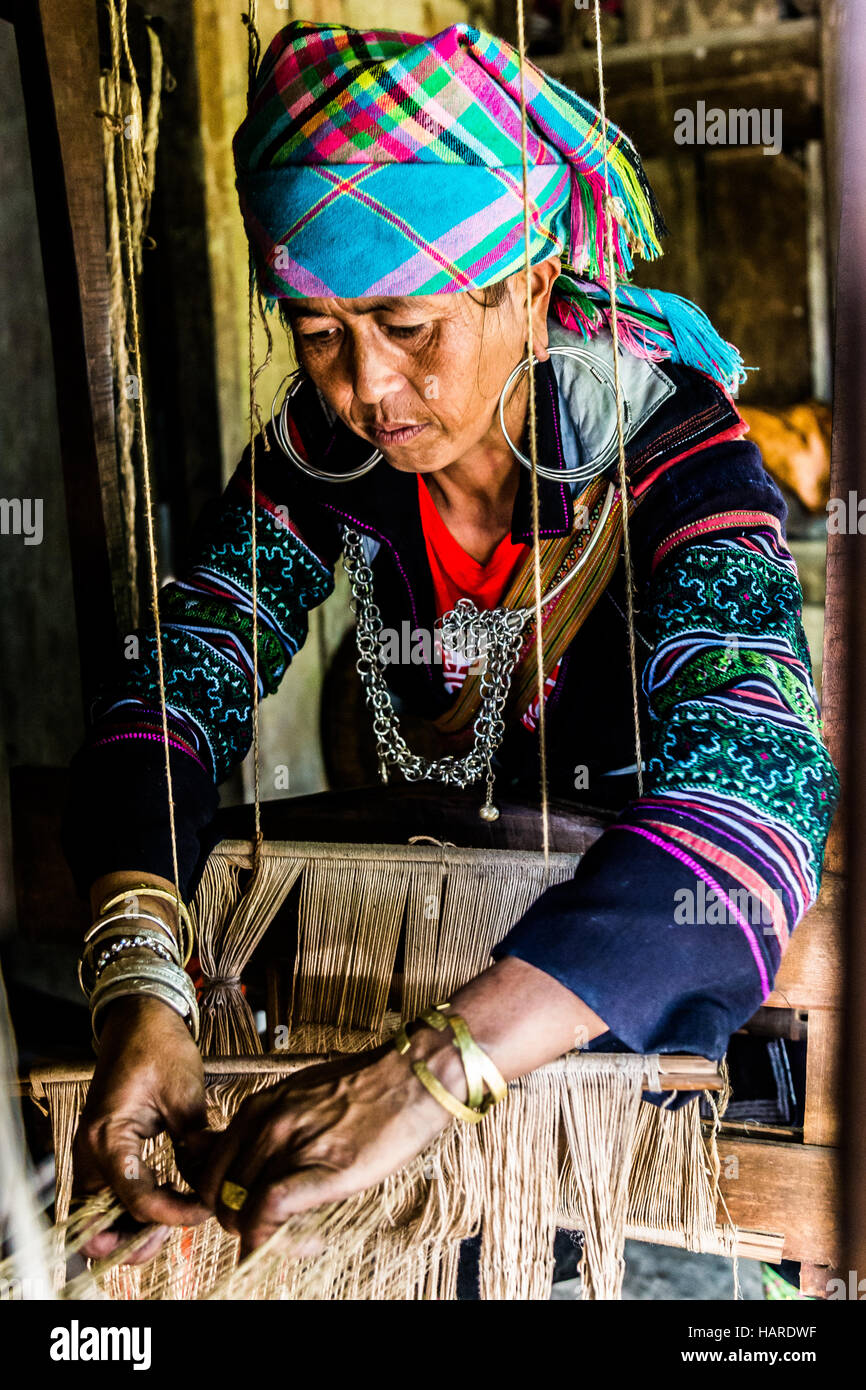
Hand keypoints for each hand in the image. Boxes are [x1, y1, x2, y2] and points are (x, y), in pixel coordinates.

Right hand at [73, 995, 211, 1262]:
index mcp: (108, 1138)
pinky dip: (133, 1205)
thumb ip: (196, 1142)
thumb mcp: (185, 1094)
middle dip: (141, 1236)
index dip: (174, 1213)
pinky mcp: (103, 1151)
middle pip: (105, 1220)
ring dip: (135, 1225)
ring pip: (103, 1212)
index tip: (207, 1209)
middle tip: (184, 1225)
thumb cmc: (159, 1047)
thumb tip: (212, 1179)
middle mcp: (91, 1152)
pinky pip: (111, 1193)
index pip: (136, 1199)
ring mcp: (93, 1154)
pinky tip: (168, 1196)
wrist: (139, 1019)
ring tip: (178, 1217)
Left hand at [198, 1035, 461, 1255]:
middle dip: (234, 1220)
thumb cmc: (365, 1084)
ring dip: (254, 1234)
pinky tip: (279, 1246)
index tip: (238, 1211)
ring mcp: (294, 1144)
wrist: (413, 1075)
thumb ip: (271, 1123)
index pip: (211, 1165)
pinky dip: (265, 1236)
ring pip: (241, 1205)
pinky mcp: (325, 1168)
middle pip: (220, 1191)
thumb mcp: (302, 1092)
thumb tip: (254, 1160)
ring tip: (283, 1238)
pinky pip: (271, 1208)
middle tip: (260, 1230)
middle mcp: (268, 1124)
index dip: (219, 1198)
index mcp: (260, 1106)